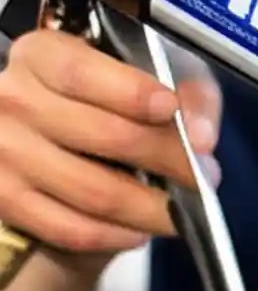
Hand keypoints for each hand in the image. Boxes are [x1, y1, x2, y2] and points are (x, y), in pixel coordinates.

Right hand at [0, 29, 221, 262]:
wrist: (55, 144)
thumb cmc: (110, 103)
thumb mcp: (150, 76)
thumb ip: (186, 91)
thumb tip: (202, 134)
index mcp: (42, 55)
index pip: (82, 72)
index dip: (131, 92)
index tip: (170, 108)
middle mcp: (13, 99)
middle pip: (107, 136)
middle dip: (171, 161)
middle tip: (204, 176)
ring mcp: (4, 152)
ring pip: (97, 193)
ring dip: (153, 209)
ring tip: (181, 211)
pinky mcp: (4, 199)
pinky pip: (74, 229)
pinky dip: (118, 235)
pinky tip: (139, 228)